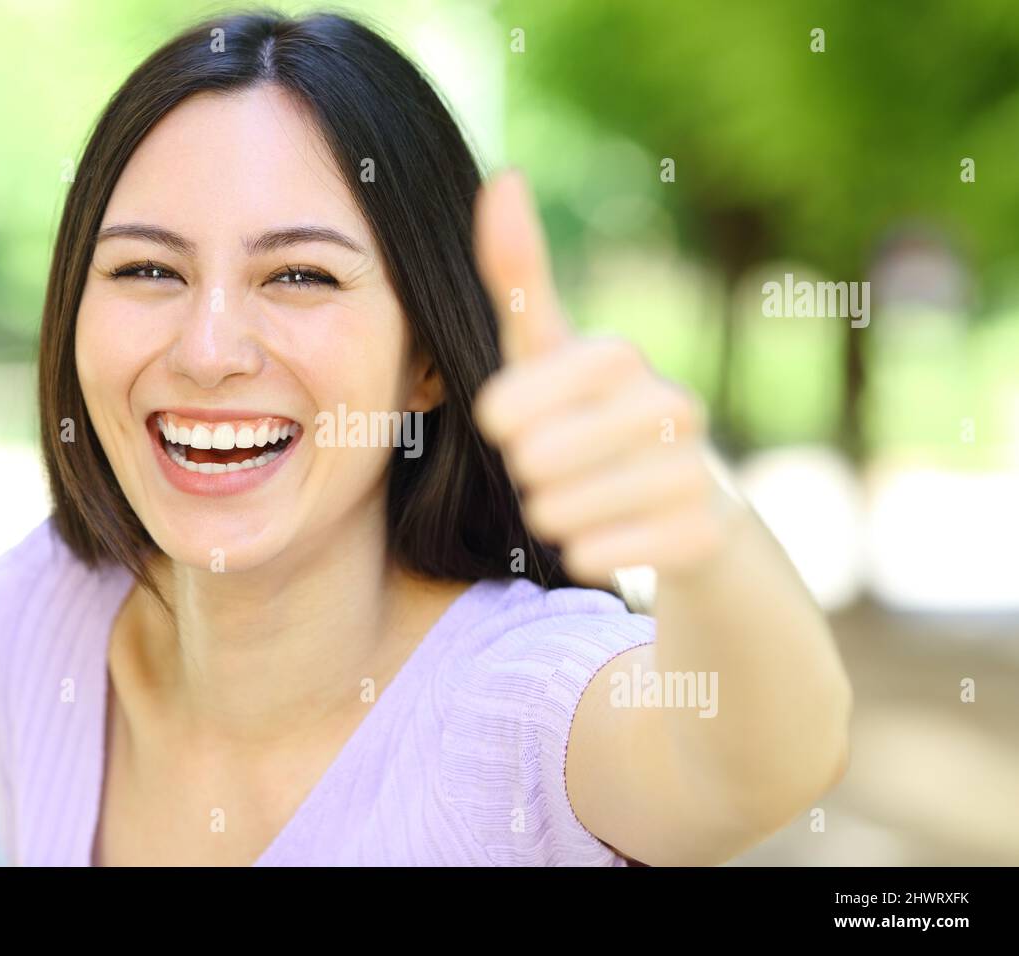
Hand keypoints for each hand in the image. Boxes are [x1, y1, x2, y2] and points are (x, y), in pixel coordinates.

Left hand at [471, 170, 736, 584]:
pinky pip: (603, 556)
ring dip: (550, 516)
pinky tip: (601, 540)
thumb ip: (520, 279)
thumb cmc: (595, 420)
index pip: (527, 391)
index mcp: (620, 359)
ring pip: (563, 513)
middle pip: (539, 461)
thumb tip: (504, 176)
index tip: (501, 425)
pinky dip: (585, 554)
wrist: (687, 508)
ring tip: (573, 502)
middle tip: (547, 470)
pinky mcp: (707, 535)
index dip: (508, 412)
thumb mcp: (551, 355)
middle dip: (526, 475)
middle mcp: (672, 406)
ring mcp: (695, 472)